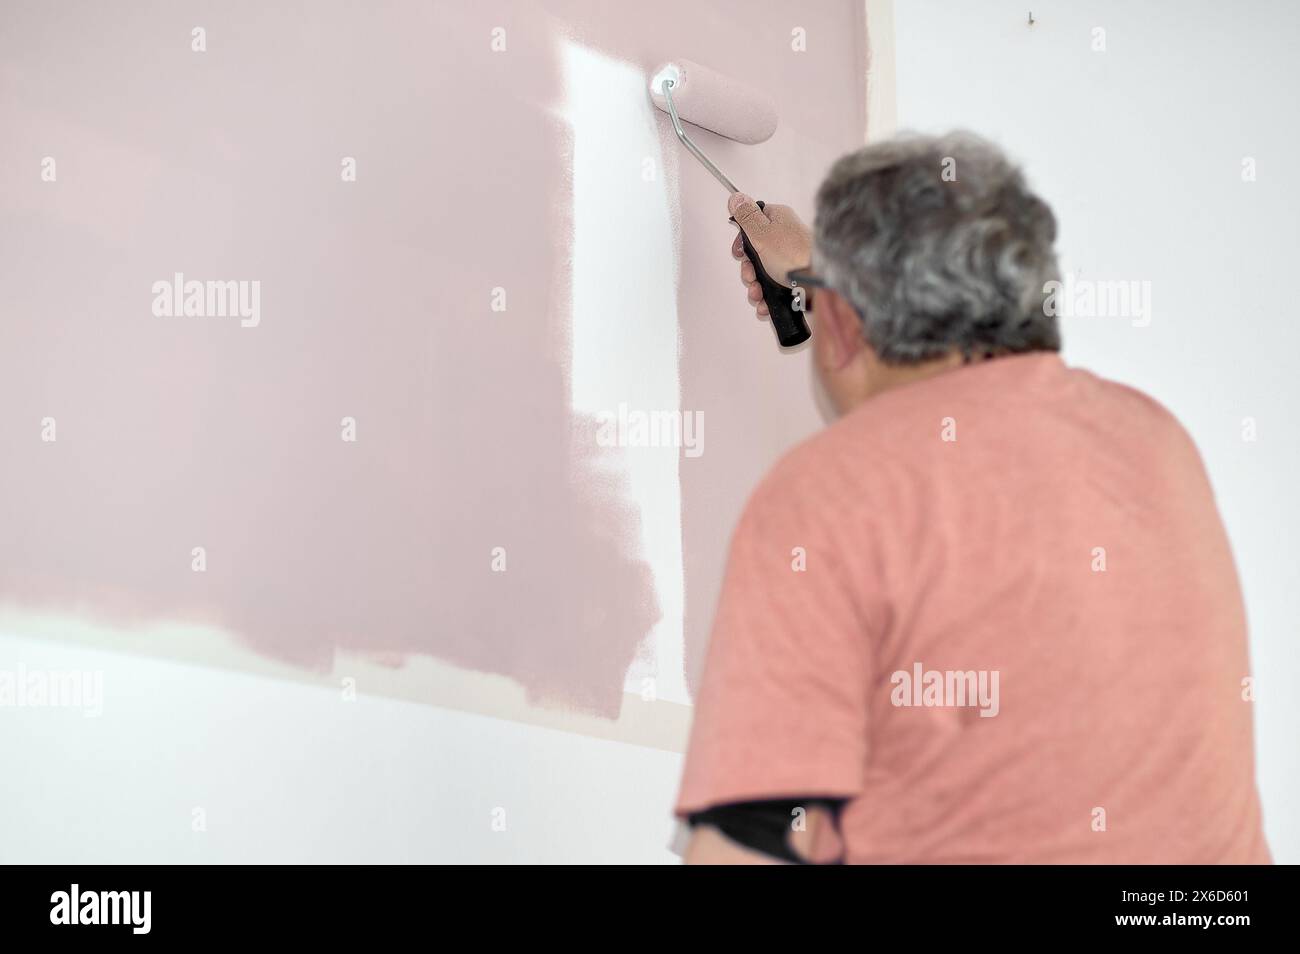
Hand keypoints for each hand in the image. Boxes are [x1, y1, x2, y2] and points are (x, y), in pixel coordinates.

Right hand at [728, 193, 811, 317]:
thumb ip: (746, 216)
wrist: (820, 284)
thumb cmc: (794, 256)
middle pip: (755, 254)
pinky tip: (765, 305)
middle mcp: (784, 239)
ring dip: (755, 288)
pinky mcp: (794, 281)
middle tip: (751, 277)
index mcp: (778, 221)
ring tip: (759, 294)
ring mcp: (789, 261)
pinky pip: (773, 290)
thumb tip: (735, 197)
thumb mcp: (763, 232)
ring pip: (762, 275)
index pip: (752, 225)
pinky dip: (766, 299)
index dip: (742, 242)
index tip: (739, 253)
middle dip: (748, 271)